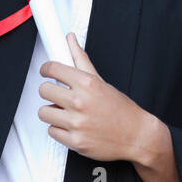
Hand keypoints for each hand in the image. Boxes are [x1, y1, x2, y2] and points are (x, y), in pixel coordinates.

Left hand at [38, 32, 156, 163]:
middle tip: (61, 95)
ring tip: (67, 112)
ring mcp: (76, 122)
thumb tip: (70, 40)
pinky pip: (51, 131)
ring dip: (53, 112)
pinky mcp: (74, 141)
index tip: (46, 72)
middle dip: (51, 92)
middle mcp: (80, 102)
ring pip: (43, 112)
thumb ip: (81, 60)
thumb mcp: (102, 81)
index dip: (46, 70)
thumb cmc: (122, 110)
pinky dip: (60, 129)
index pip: (52, 69)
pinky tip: (72, 126)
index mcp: (87, 84)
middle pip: (44, 90)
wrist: (137, 136)